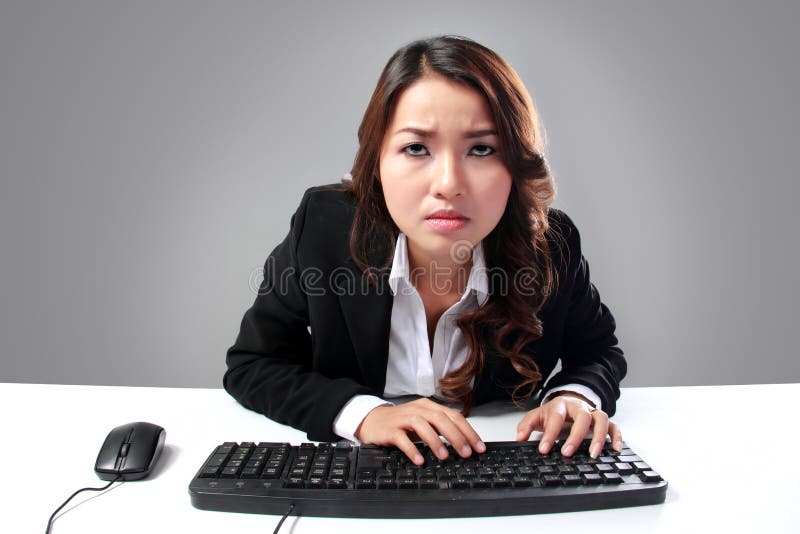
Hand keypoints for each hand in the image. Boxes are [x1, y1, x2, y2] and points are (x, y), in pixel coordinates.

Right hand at [355, 398, 486, 464]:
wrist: (372, 420)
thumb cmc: (401, 424)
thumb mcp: (424, 422)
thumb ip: (441, 428)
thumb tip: (465, 443)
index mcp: (429, 407)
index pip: (454, 416)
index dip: (468, 431)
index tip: (479, 447)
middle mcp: (418, 410)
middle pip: (440, 419)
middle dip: (456, 436)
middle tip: (466, 453)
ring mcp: (403, 419)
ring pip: (422, 425)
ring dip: (435, 441)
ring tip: (445, 456)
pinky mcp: (390, 430)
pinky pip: (402, 439)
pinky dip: (412, 449)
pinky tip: (419, 460)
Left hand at [515, 393, 622, 458]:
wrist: (568, 401)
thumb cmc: (553, 412)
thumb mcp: (537, 416)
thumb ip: (526, 426)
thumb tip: (519, 438)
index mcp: (560, 405)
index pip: (556, 418)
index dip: (549, 434)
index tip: (544, 449)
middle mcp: (579, 407)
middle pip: (582, 417)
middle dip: (575, 436)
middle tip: (567, 453)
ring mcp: (592, 413)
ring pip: (601, 419)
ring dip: (599, 437)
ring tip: (593, 454)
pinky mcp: (603, 421)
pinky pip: (614, 426)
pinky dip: (617, 437)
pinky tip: (615, 449)